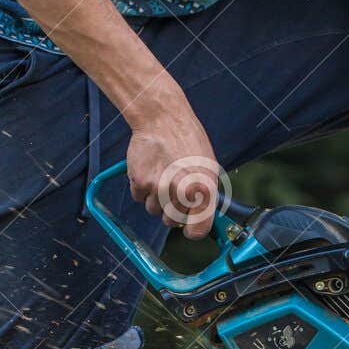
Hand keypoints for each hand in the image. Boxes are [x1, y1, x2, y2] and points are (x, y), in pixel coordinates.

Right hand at [126, 84, 220, 240]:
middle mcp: (181, 192)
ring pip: (153, 210)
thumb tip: (199, 219)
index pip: (197, 230)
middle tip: (172, 188)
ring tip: (161, 174)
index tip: (188, 227)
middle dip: (170, 209)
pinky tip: (150, 169)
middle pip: (170, 221)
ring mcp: (159, 188)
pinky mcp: (140, 181)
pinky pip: (139, 197)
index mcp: (203, 191)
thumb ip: (205, 196)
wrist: (162, 117)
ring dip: (155, 198)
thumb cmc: (188, 141)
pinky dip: (142, 188)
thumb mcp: (209, 167)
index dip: (191, 230)